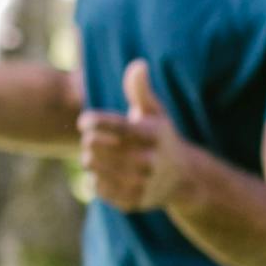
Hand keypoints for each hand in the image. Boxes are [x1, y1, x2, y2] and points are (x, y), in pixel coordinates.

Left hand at [79, 60, 180, 212]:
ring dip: (89, 160)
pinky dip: (95, 180)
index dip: (94, 121)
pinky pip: (99, 189)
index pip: (116, 126)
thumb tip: (138, 64)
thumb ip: (141, 90)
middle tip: (90, 139)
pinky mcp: (134, 201)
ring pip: (96, 168)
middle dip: (89, 141)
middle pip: (99, 147)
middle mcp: (151, 160)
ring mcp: (142, 183)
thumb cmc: (159, 137)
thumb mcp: (155, 112)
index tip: (84, 121)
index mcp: (155, 134)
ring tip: (92, 155)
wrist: (182, 179)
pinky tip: (100, 173)